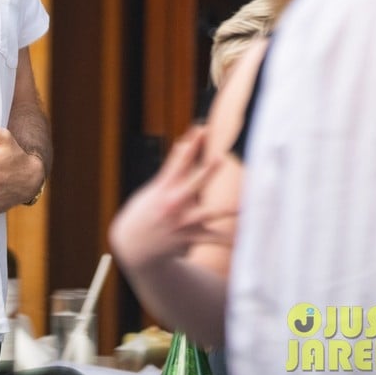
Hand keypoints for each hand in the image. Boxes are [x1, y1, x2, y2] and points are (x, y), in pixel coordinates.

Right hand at [108, 128, 234, 272]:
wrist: (133, 246)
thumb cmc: (146, 212)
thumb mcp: (153, 189)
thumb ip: (173, 169)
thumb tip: (185, 144)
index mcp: (163, 188)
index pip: (179, 160)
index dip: (191, 143)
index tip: (202, 127)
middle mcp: (173, 203)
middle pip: (194, 183)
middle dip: (207, 171)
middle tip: (220, 157)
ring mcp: (182, 222)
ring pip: (208, 214)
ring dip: (226, 210)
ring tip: (242, 207)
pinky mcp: (191, 238)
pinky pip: (214, 238)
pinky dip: (228, 239)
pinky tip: (242, 238)